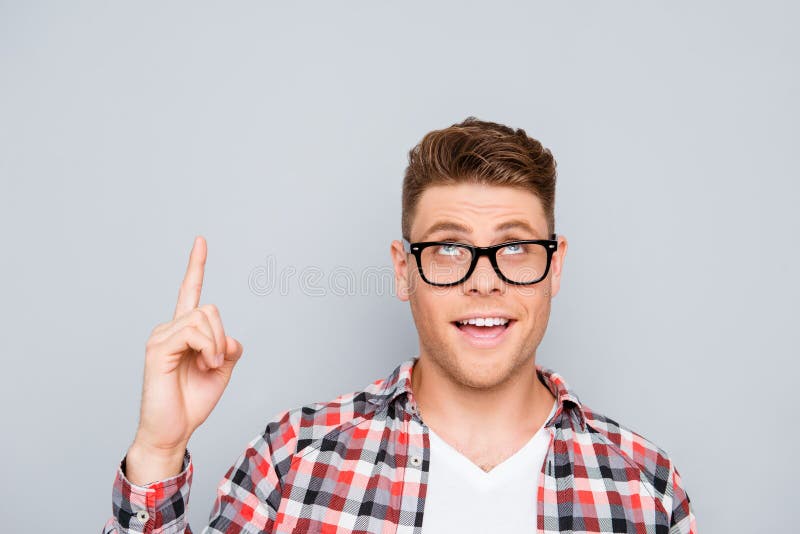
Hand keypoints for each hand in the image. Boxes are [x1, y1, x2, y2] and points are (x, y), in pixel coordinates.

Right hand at [126, 236, 243, 484]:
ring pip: (205, 318)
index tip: (201, 240)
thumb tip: (228, 337)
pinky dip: (209, 348)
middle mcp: (169, 329)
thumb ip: (229, 347)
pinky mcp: (157, 349)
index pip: (190, 292)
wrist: (174, 430)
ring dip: (217, 345)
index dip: (196, 266)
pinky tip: (205, 365)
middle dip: (222, 336)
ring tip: (209, 367)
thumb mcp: (222, 369)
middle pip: (210, 309)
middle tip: (217, 363)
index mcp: (185, 331)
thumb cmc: (193, 401)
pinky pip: (194, 332)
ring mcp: (161, 337)